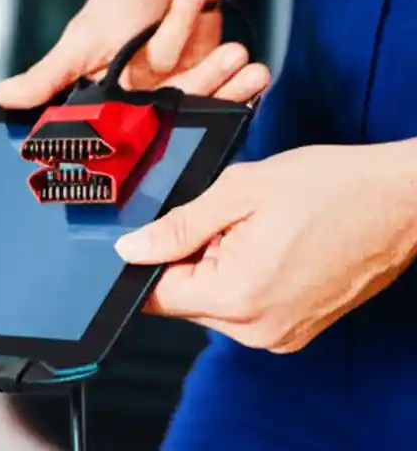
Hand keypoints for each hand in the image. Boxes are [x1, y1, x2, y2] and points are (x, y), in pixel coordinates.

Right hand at [0, 0, 269, 107]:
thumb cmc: (119, 0)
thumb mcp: (82, 38)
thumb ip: (48, 74)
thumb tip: (1, 96)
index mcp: (104, 101)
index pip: (117, 130)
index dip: (136, 135)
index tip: (153, 128)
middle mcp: (140, 103)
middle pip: (169, 113)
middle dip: (199, 89)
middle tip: (222, 69)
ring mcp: (176, 93)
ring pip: (201, 98)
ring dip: (223, 77)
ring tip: (240, 57)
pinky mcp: (208, 81)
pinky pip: (227, 92)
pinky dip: (240, 81)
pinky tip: (254, 70)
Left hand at [115, 143, 416, 352]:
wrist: (402, 199)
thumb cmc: (331, 186)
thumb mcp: (238, 191)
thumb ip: (177, 225)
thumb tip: (132, 249)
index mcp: (239, 297)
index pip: (157, 296)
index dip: (148, 260)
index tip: (157, 233)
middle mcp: (259, 329)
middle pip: (185, 299)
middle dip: (189, 258)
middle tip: (227, 221)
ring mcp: (281, 335)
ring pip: (214, 301)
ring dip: (218, 265)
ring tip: (258, 231)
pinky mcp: (296, 329)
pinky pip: (245, 305)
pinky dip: (244, 276)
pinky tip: (273, 245)